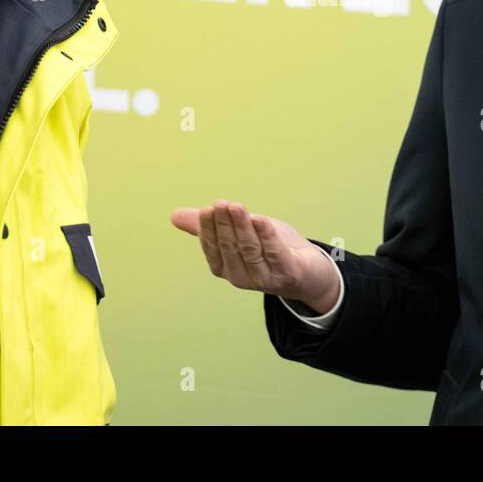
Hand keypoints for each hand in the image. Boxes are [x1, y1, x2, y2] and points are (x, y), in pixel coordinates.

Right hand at [170, 200, 340, 312]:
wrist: (309, 270)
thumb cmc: (270, 249)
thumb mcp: (239, 232)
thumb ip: (210, 226)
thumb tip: (174, 216)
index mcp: (226, 267)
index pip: (212, 248)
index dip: (208, 230)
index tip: (207, 209)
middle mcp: (242, 276)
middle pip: (230, 248)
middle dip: (225, 225)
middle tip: (221, 204)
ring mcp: (265, 277)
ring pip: (250, 250)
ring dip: (243, 227)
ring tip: (236, 207)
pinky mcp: (287, 274)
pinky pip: (274, 254)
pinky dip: (266, 236)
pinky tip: (260, 220)